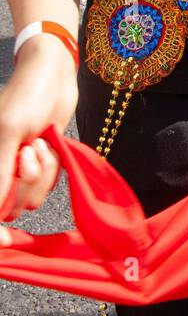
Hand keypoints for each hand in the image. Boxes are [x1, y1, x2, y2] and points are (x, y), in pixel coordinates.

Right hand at [0, 35, 77, 234]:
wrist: (55, 74)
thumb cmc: (27, 95)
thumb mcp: (10, 132)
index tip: (5, 241)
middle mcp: (0, 168)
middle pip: (12, 205)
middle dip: (26, 182)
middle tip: (29, 151)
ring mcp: (19, 168)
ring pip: (32, 197)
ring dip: (43, 172)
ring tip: (40, 142)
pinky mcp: (41, 164)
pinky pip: (48, 184)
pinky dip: (53, 166)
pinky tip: (49, 141)